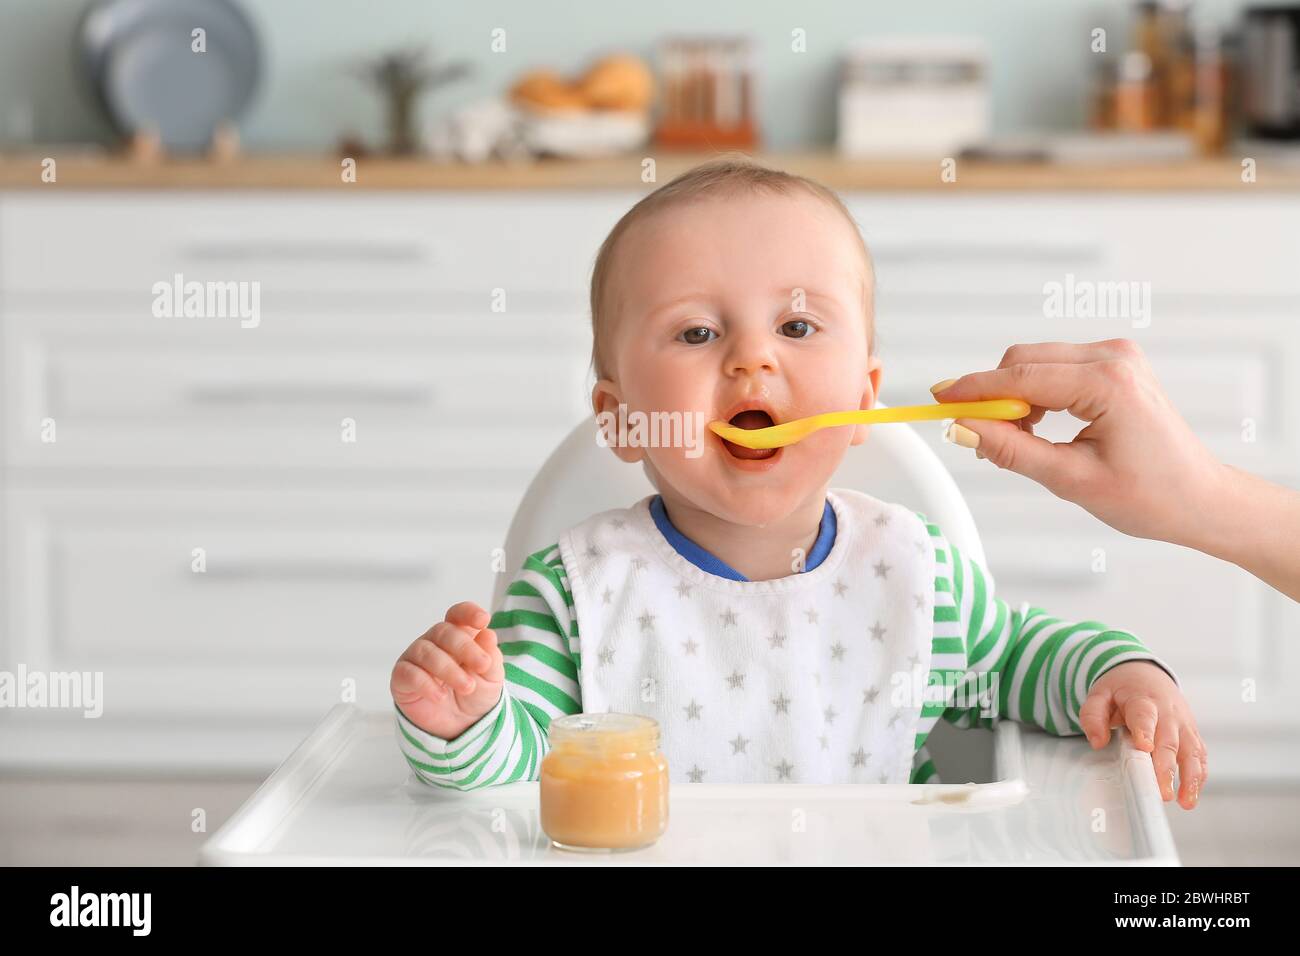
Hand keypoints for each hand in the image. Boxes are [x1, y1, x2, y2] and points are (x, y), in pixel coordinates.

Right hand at [391, 601, 504, 738]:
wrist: (461, 726)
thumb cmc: (475, 694)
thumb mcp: (491, 678)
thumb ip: (490, 656)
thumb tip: (487, 634)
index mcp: (459, 635)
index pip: (458, 615)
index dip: (468, 613)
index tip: (483, 620)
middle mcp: (435, 642)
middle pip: (444, 631)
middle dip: (465, 648)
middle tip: (483, 666)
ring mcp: (416, 658)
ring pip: (426, 652)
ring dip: (449, 669)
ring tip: (467, 687)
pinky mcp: (402, 678)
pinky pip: (409, 673)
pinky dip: (426, 684)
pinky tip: (441, 696)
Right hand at [932, 340, 1228, 550]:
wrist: (1199, 498)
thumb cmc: (1150, 496)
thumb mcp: (1070, 480)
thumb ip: (1011, 450)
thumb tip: (962, 429)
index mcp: (1108, 383)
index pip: (1021, 377)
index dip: (973, 390)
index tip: (937, 400)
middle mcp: (1114, 358)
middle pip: (1023, 360)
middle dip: (992, 395)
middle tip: (978, 437)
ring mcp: (1116, 356)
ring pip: (1036, 362)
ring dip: (1013, 396)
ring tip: (1015, 440)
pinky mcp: (1114, 364)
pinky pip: (1055, 367)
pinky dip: (1034, 393)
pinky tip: (1036, 426)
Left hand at [1079, 660, 1206, 809]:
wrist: (1148, 674)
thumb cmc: (1122, 689)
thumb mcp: (1099, 693)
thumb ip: (1092, 716)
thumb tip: (1097, 742)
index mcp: (1143, 700)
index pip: (1144, 716)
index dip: (1145, 731)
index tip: (1145, 748)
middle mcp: (1168, 712)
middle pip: (1169, 741)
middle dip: (1167, 768)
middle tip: (1162, 792)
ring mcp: (1183, 724)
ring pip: (1192, 751)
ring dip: (1190, 777)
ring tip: (1185, 802)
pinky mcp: (1192, 734)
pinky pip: (1199, 755)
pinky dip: (1199, 775)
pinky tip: (1192, 794)